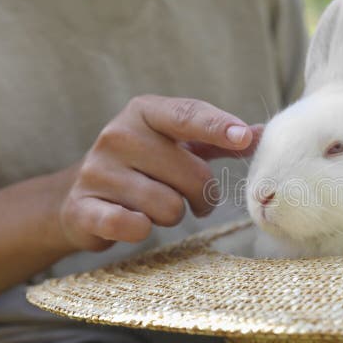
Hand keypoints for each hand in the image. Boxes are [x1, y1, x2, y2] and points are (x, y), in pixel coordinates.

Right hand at [58, 95, 261, 250]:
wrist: (80, 193)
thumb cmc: (146, 165)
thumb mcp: (179, 143)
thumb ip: (219, 138)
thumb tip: (263, 134)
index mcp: (145, 112)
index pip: (187, 114)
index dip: (218, 126)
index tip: (242, 137)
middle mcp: (118, 135)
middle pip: (192, 174)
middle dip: (201, 195)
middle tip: (188, 198)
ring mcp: (96, 171)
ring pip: (169, 206)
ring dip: (173, 215)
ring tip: (156, 207)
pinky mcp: (82, 207)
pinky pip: (132, 225)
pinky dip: (142, 230)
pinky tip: (136, 223)